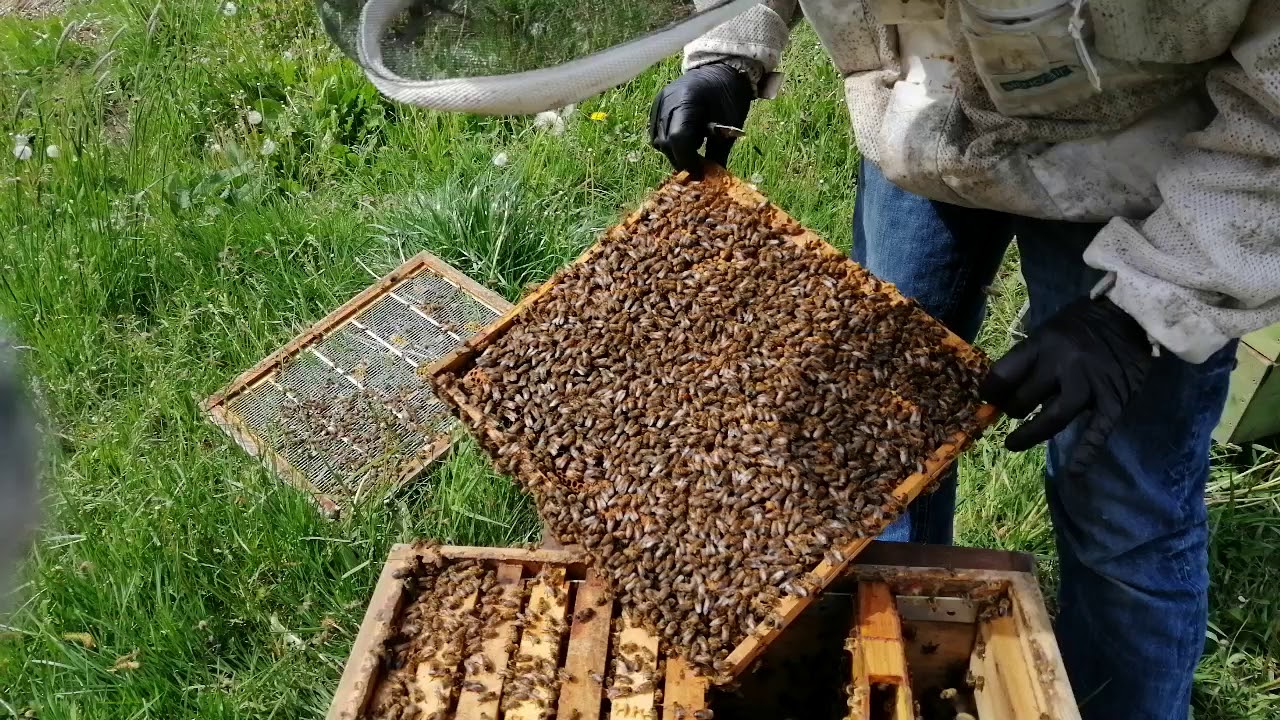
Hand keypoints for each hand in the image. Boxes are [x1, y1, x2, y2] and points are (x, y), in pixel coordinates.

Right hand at [649, 62, 753, 175]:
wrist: (720, 69)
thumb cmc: (729, 95)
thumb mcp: (730, 123)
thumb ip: (718, 152)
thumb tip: (711, 179)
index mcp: (687, 99)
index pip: (679, 138)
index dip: (688, 160)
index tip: (699, 173)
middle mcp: (667, 100)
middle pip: (666, 142)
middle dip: (681, 158)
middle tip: (698, 166)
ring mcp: (659, 102)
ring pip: (658, 140)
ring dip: (674, 151)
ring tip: (693, 149)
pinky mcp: (656, 106)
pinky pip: (656, 132)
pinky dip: (669, 142)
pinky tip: (685, 140)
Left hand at [980, 297, 1152, 475]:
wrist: (1133, 316)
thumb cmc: (1083, 323)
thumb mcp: (1049, 328)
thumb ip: (1029, 355)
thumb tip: (1001, 384)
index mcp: (1043, 344)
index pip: (1004, 374)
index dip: (990, 390)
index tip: (988, 397)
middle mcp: (1063, 365)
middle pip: (1025, 399)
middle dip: (1012, 410)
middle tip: (1012, 412)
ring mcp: (1090, 385)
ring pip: (1054, 418)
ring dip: (1030, 434)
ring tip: (1013, 444)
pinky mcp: (1114, 400)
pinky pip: (1098, 431)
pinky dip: (1086, 453)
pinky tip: (1073, 472)